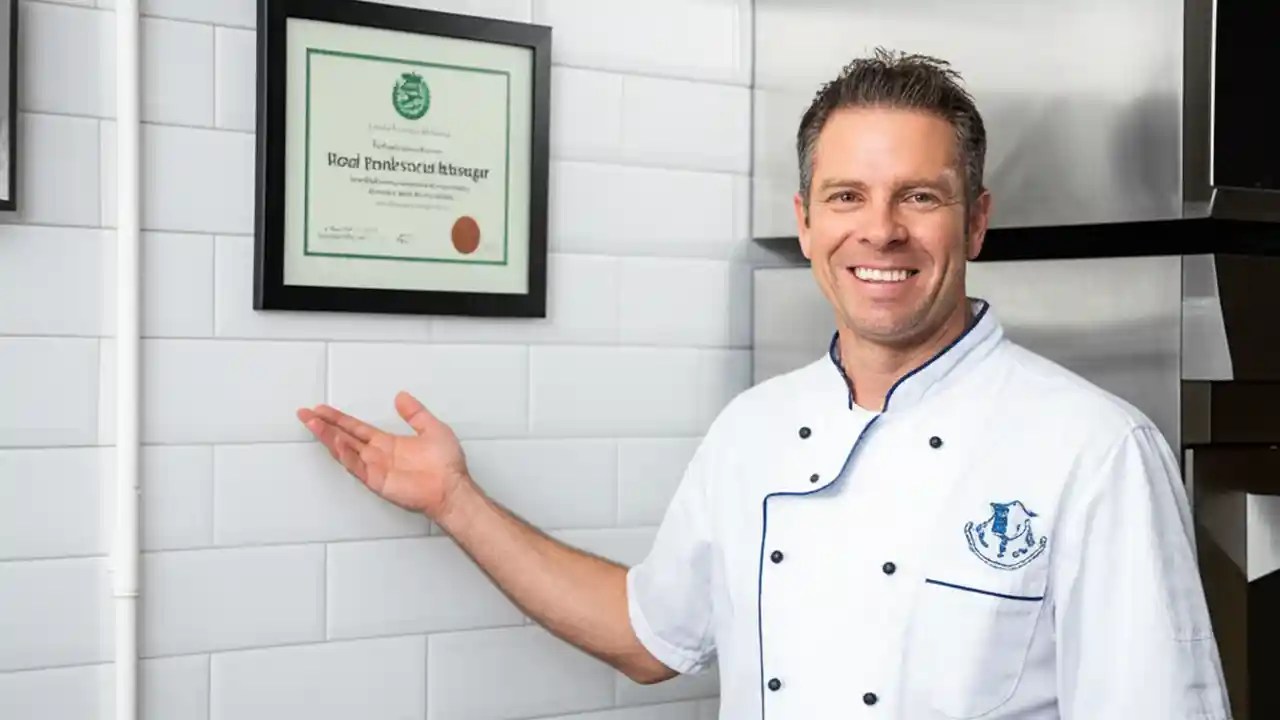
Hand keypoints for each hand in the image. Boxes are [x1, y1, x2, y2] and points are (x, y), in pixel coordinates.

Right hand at [297, 391, 469, 518]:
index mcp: (387, 442)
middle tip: (305, 414)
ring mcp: (375, 468)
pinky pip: (357, 467)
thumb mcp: (432, 428)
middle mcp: (377, 454)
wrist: (452, 486)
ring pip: (345, 450)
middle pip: (344, 437)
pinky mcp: (377, 481)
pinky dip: (346, 455)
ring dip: (329, 438)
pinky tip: (336, 443)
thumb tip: (401, 396)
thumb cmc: (446, 462)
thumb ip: (414, 413)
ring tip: (314, 424)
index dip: (338, 419)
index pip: (356, 428)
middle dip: (324, 426)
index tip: (321, 409)